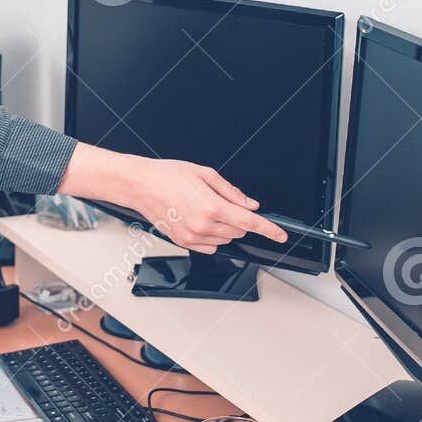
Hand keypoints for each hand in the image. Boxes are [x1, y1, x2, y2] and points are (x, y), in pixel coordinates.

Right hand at [122, 157, 287, 252]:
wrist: (140, 185)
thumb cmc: (168, 175)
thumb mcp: (205, 174)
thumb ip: (232, 192)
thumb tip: (251, 205)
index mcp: (211, 207)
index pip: (250, 223)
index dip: (270, 230)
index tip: (281, 236)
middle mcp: (202, 226)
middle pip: (239, 231)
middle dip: (239, 218)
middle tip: (221, 201)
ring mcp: (192, 237)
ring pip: (226, 240)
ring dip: (225, 227)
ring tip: (204, 207)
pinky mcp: (183, 242)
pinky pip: (210, 246)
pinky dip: (212, 236)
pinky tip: (199, 219)